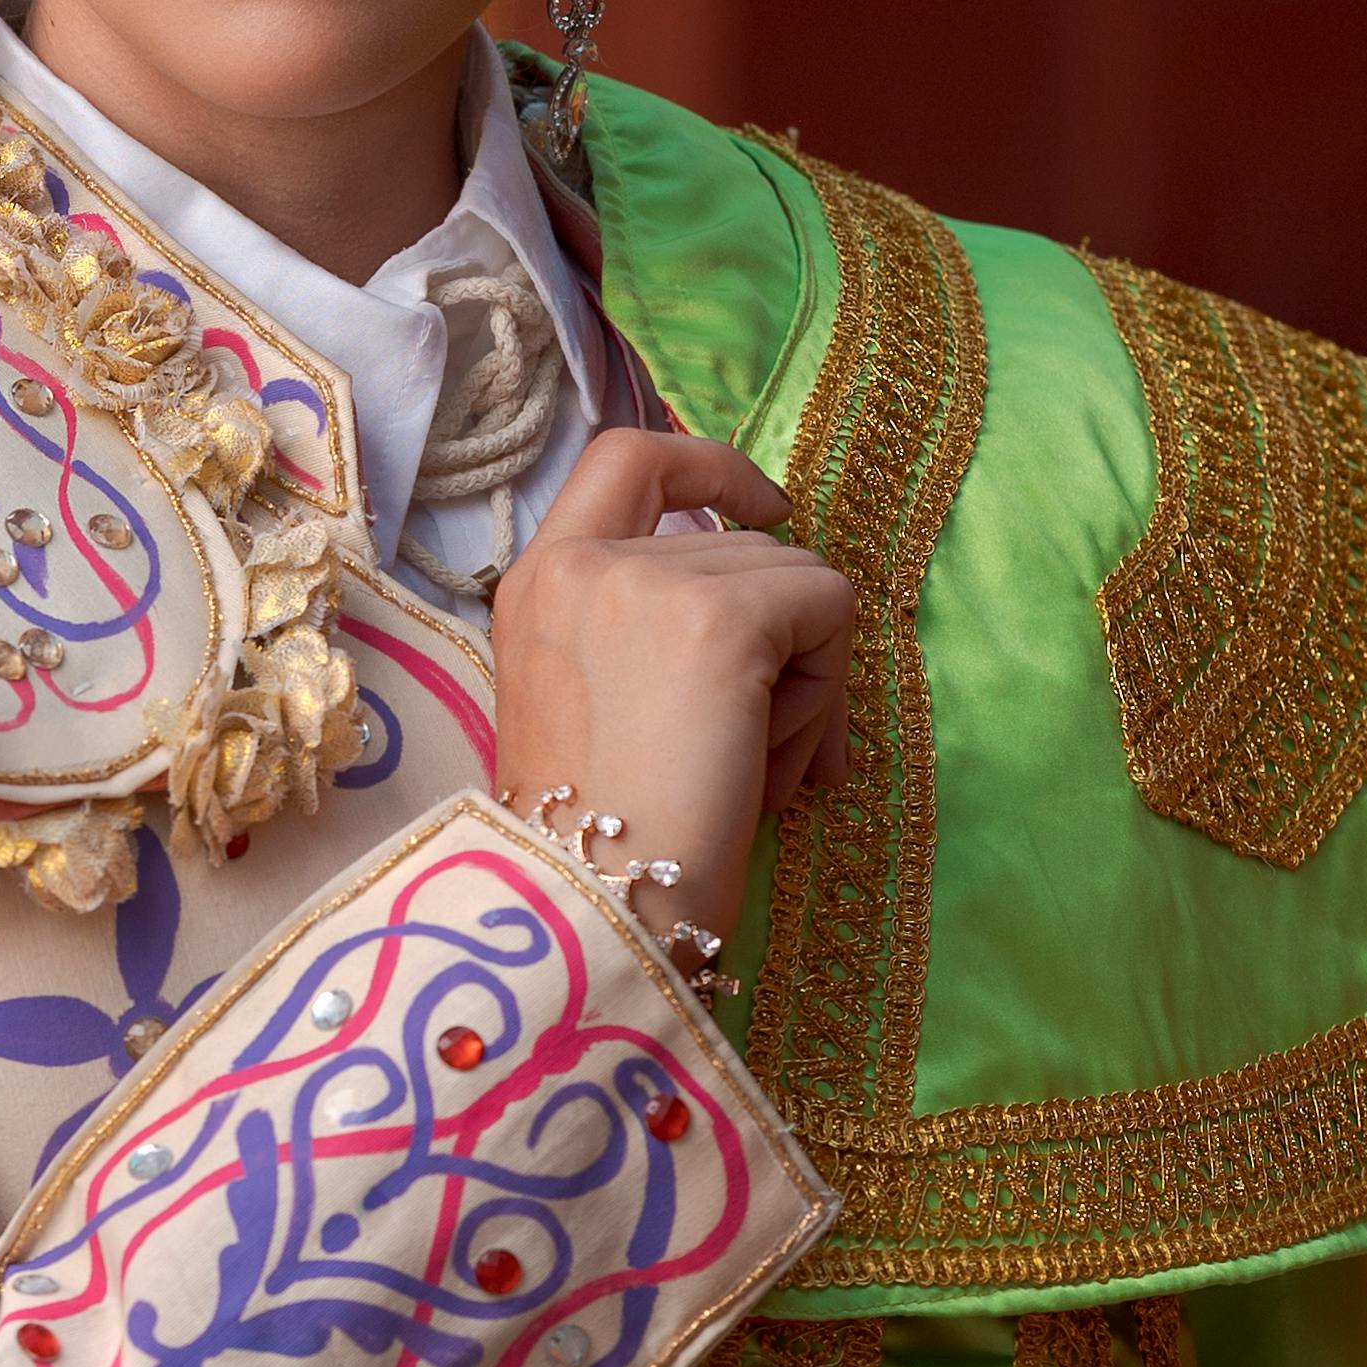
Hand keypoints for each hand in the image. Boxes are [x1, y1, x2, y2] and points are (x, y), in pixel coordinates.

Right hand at [487, 430, 853, 951]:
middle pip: (744, 545)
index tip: (766, 510)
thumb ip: (656, 636)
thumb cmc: (598, 846)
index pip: (628, 456)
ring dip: (801, 681)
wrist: (590, 910)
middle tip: (763, 749)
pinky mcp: (720, 617)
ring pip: (796, 581)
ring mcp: (648, 581)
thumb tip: (791, 617)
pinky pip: (828, 609)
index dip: (709, 466)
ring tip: (749, 770)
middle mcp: (581, 562)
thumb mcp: (598, 709)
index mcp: (537, 583)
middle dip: (778, 640)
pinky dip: (826, 692)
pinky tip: (774, 766)